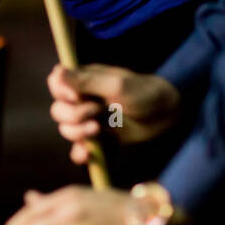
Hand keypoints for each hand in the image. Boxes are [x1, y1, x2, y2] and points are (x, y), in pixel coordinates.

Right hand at [47, 64, 180, 164]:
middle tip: (96, 112)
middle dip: (72, 114)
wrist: (168, 116)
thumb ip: (85, 81)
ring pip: (66, 129)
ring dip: (77, 132)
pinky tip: (88, 154)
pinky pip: (79, 150)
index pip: (56, 84)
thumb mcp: (115, 85)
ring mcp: (90, 121)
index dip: (60, 91)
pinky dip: (80, 153)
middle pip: (58, 110)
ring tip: (98, 130)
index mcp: (85, 81)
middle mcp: (83, 100)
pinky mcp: (99, 140)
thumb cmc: (145, 93)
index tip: (76, 96)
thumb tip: (57, 71)